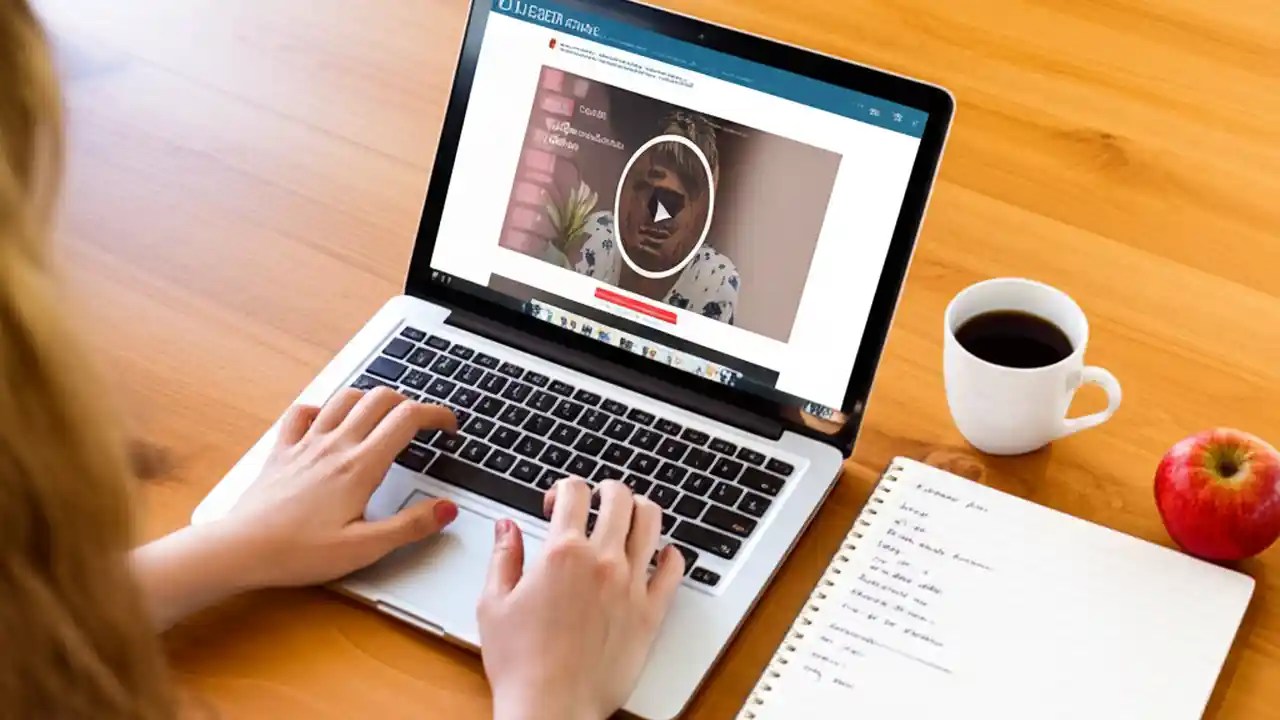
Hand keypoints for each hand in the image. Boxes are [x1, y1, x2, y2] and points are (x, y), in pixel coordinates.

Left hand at [221, 387, 460, 589]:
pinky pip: (303, 412)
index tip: (449, 427)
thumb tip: (447, 509)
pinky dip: (322, 408)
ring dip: (371, 398)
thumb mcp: (365, 548)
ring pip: (345, 397)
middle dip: (410, 402)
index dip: (436, 414)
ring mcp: (306, 444)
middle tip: (422, 425)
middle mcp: (335, 445)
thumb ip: (410, 526)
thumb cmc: (299, 552)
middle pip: (381, 398)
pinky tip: (327, 421)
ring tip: (383, 417)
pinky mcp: (282, 451)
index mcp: (360, 466)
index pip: (408, 418)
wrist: (240, 550)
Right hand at [478, 478, 685, 719]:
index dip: (562, 488)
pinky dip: (670, 554)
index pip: (573, 491)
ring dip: (639, 509)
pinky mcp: (651, 613)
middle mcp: (601, 561)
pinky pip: (674, 569)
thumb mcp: (493, 603)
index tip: (555, 502)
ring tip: (628, 518)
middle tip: (595, 500)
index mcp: (561, 553)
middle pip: (618, 496)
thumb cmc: (520, 664)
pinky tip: (661, 554)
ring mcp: (631, 585)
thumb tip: (507, 527)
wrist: (551, 708)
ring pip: (651, 522)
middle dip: (604, 489)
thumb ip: (503, 557)